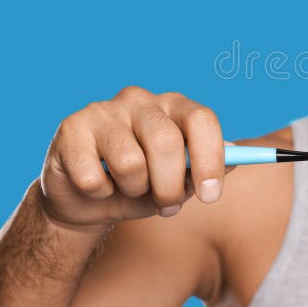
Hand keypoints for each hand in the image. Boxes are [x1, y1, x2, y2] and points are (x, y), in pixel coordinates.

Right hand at [39, 86, 234, 228]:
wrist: (86, 199)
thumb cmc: (142, 186)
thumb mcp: (179, 182)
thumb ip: (206, 169)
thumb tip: (234, 156)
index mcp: (175, 106)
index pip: (201, 119)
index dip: (209, 159)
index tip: (211, 195)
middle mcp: (141, 99)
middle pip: (166, 142)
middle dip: (170, 187)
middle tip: (168, 207)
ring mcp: (104, 109)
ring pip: (129, 162)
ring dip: (133, 190)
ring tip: (128, 189)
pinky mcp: (72, 127)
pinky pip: (93, 176)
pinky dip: (99, 194)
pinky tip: (96, 185)